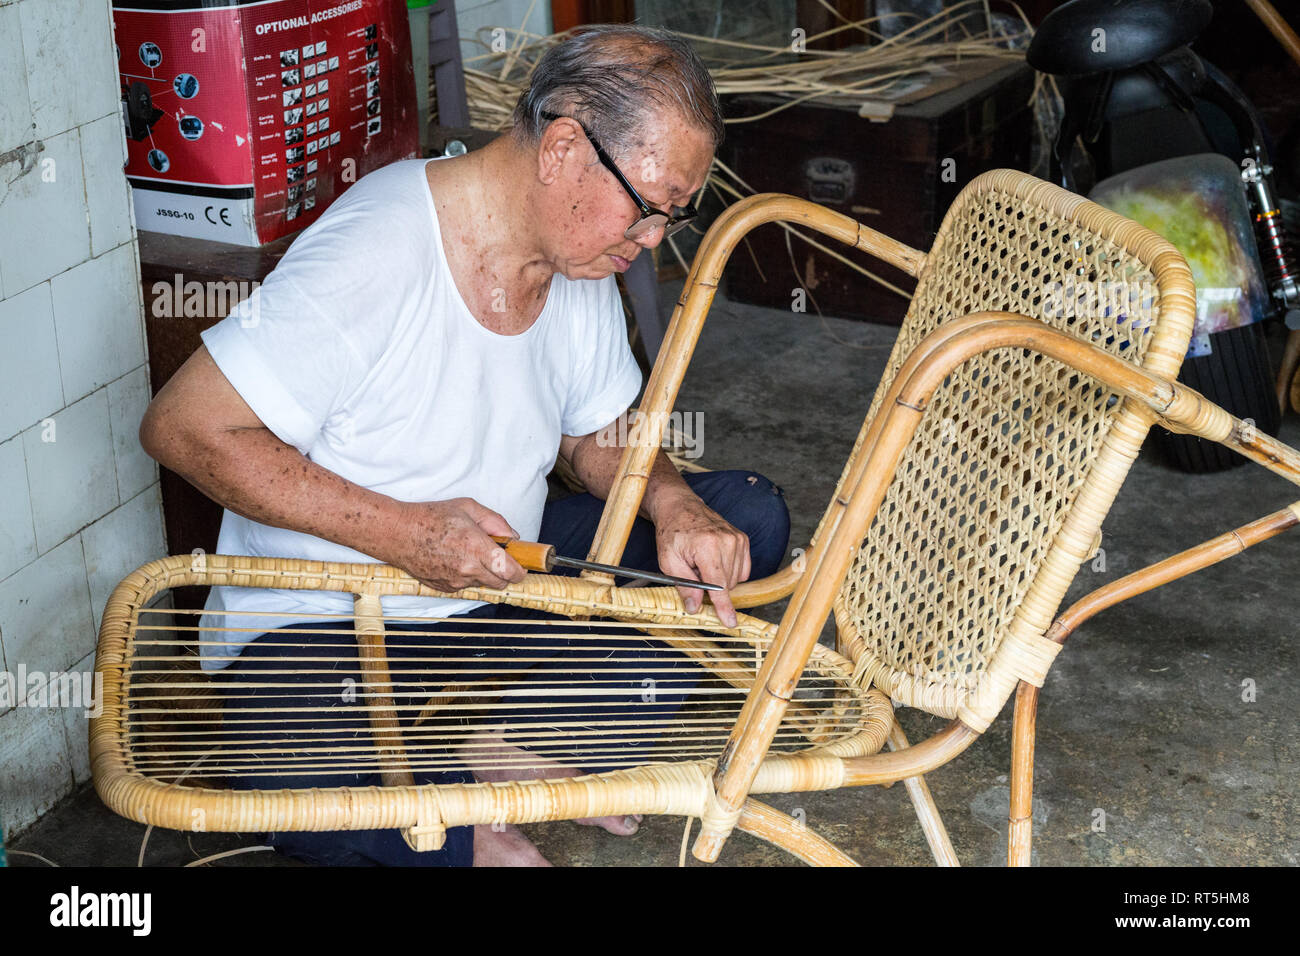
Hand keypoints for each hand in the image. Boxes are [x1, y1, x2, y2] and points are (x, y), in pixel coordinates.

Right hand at [385, 497, 526, 591]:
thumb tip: (513, 537)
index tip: (521, 565)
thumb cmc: (431, 517)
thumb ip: (496, 522)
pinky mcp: (444, 588)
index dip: (520, 570)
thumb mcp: (468, 508)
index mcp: (477, 547)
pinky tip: (454, 559)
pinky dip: (466, 575)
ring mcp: (455, 581)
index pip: (511, 571)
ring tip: (469, 552)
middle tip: (497, 556)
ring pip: (482, 583)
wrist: (398, 533)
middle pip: (501, 582)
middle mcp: (468, 568)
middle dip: (504, 572)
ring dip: (483, 572)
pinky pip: (465, 585)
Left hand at [653, 492, 750, 627]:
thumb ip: (684, 585)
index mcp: (707, 545)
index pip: (719, 584)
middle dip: (710, 586)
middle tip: (694, 570)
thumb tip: (695, 607)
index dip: (724, 606)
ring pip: (735, 579)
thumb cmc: (672, 533)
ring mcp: (738, 539)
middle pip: (726, 584)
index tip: (730, 621)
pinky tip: (715, 562)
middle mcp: (727, 541)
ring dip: (719, 578)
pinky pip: (742, 570)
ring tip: (702, 562)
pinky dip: (729, 572)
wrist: (680, 507)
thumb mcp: (668, 561)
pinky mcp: (743, 539)